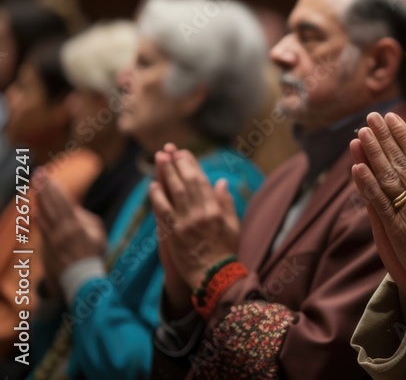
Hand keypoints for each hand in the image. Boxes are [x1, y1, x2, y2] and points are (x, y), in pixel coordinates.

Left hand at [36, 174, 106, 280]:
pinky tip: (33, 210)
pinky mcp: (46, 246)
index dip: (55, 189)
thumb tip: (73, 207)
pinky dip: (38, 219)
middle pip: (52, 205)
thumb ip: (87, 219)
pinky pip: (42, 229)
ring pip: (44, 215)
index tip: (49, 176)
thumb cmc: (93, 254)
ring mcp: (53, 240)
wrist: (82, 278)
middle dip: (45, 189)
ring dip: (39, 200)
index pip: (63, 203)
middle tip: (38, 174)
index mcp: (77, 227)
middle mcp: (62, 232)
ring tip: (35, 186)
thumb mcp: (98, 235)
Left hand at [148, 144, 241, 291]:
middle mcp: (198, 214)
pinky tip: (152, 186)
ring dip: (165, 174)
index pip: (200, 181)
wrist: (214, 277)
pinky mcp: (172, 235)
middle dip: (176, 164)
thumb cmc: (226, 251)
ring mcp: (183, 224)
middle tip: (168, 150)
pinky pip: (162, 212)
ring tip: (159, 159)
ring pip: (172, 193)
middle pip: (184, 183)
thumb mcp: (233, 225)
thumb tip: (220, 182)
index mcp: (215, 210)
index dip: (190, 165)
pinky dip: (157, 197)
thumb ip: (226, 203)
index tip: (183, 153)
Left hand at [351, 112, 405, 294]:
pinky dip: (366, 185)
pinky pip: (377, 204)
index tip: (393, 119)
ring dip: (371, 154)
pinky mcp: (393, 231)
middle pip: (399, 162)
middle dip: (384, 137)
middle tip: (371, 117)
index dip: (404, 136)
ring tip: (360, 133)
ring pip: (386, 178)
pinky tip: (356, 167)